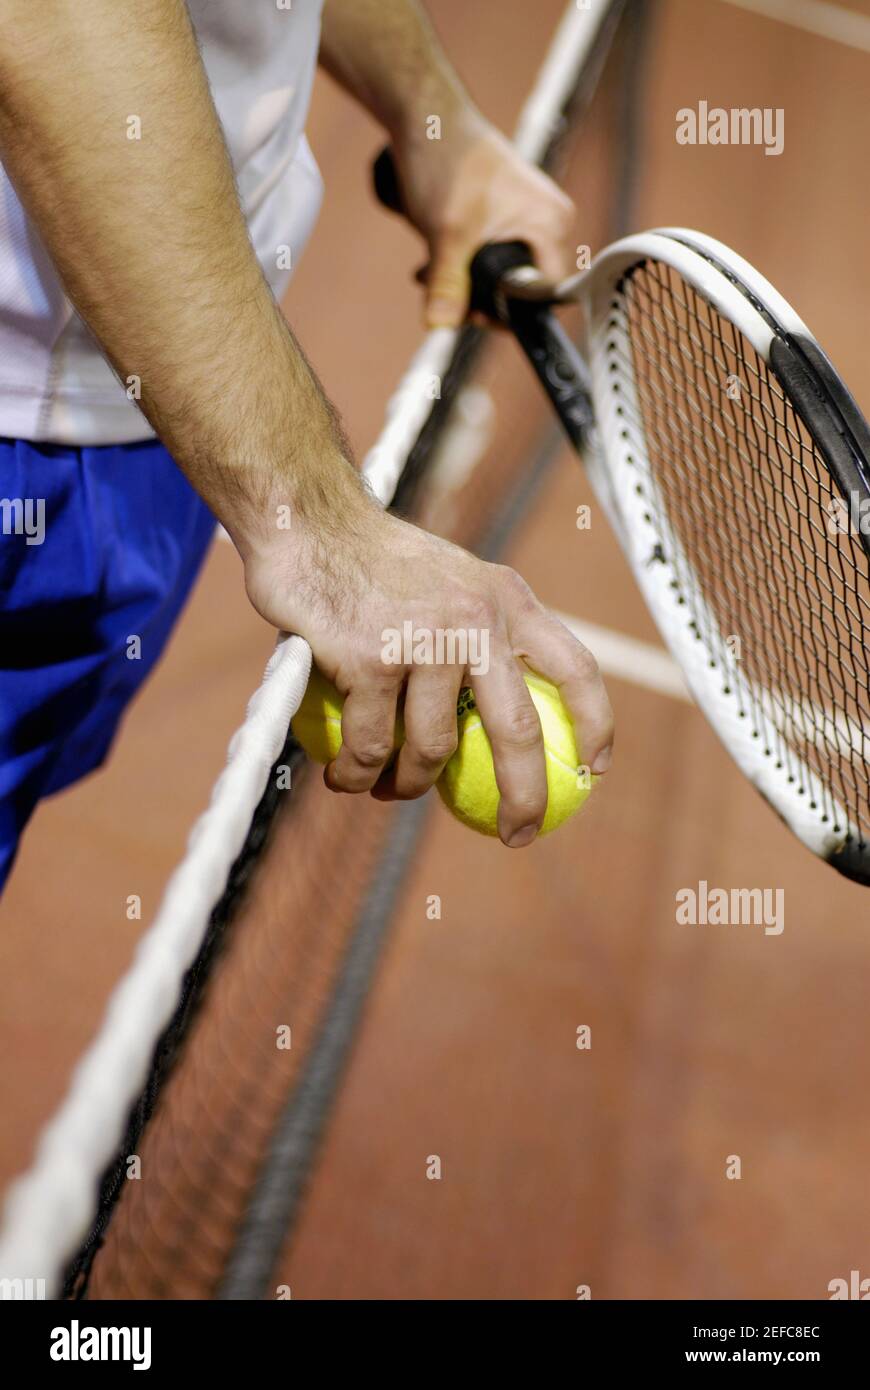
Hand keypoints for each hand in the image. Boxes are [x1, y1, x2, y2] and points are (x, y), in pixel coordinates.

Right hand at [244, 491, 612, 847]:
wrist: (309, 523)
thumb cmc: (373, 558)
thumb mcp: (452, 579)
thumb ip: (479, 629)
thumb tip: (498, 711)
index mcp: (507, 600)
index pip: (575, 668)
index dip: (595, 724)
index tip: (595, 770)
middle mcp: (476, 620)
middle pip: (517, 731)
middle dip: (524, 797)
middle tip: (518, 834)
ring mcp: (424, 640)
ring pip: (432, 749)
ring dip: (407, 787)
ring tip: (386, 791)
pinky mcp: (371, 661)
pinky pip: (371, 745)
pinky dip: (355, 774)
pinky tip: (342, 778)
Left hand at [391, 113, 575, 327]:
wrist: (424, 115)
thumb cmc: (445, 161)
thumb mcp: (446, 234)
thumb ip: (447, 284)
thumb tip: (440, 325)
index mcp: (550, 224)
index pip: (542, 292)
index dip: (506, 312)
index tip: (471, 315)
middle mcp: (547, 221)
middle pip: (518, 285)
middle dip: (476, 296)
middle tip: (441, 294)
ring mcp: (527, 216)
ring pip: (497, 272)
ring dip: (462, 280)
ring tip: (429, 270)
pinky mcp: (504, 212)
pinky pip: (488, 253)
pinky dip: (461, 261)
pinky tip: (434, 256)